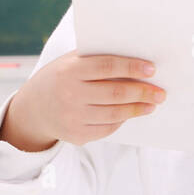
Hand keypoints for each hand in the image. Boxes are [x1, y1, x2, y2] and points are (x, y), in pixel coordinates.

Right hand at [2, 51, 166, 150]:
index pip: (107, 66)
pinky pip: (108, 128)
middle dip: (142, 92)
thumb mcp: (69, 62)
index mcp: (69, 70)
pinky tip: (131, 113)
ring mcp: (73, 117)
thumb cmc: (59, 78)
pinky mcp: (77, 135)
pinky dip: (122, 119)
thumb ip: (96, 59)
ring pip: (115, 113)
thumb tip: (135, 61)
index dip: (132, 67)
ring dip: (138, 108)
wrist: (33, 109)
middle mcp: (70, 94)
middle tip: (160, 92)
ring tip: (152, 103)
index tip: (152, 69)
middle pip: (116, 93)